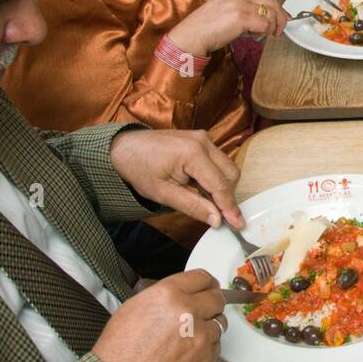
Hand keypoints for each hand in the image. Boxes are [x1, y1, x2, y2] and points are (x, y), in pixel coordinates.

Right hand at [92, 269, 225, 361]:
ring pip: (219, 322)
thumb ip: (162, 296)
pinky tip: (189, 351)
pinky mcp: (206, 358)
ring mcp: (201, 336)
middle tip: (204, 309)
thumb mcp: (133, 308)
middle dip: (211, 302)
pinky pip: (216, 345)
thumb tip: (178, 294)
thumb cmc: (119, 353)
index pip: (202, 277)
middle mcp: (188, 312)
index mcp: (168, 295)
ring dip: (208, 326)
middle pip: (217, 298)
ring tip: (189, 336)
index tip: (208, 286)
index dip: (205, 282)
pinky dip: (207, 346)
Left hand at [109, 128, 243, 228]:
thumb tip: (217, 220)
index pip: (220, 185)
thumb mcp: (163, 193)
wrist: (124, 148)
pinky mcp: (201, 139)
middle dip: (227, 196)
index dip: (230, 207)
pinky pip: (217, 161)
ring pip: (226, 167)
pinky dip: (214, 177)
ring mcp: (203, 137)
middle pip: (230, 174)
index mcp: (193, 153)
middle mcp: (203, 141)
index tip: (238, 224)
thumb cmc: (139, 169)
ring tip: (205, 201)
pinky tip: (201, 188)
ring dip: (221, 186)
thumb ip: (193, 206)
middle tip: (218, 216)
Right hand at [168, 0, 289, 56]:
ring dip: (272, 27)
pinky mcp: (241, 17)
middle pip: (271, 3)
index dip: (275, 10)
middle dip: (281, 18)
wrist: (191, 36)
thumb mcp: (225, 13)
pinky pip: (265, 24)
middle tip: (279, 30)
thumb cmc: (204, 29)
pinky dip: (265, 32)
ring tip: (265, 35)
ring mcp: (240, 5)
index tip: (280, 20)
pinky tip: (256, 37)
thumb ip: (242, 12)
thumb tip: (260, 22)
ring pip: (271, 14)